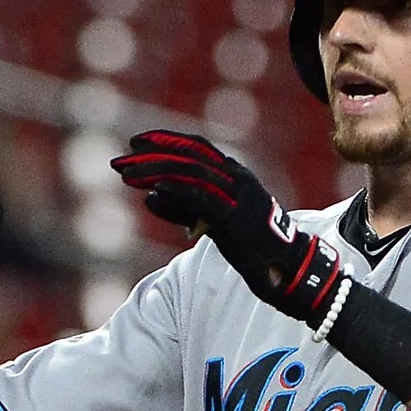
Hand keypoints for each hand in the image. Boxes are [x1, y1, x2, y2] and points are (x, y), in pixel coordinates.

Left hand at [110, 130, 346, 326]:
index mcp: (235, 174)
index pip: (196, 147)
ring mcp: (238, 197)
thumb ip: (183, 209)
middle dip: (152, 156)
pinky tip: (154, 188)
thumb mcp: (214, 222)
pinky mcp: (235, 219)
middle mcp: (237, 178)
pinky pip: (202, 198)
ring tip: (127, 174)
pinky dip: (177, 190)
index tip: (136, 143)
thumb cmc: (254, 247)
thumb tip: (149, 197)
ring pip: (191, 173)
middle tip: (120, 161)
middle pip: (188, 156)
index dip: (165, 141)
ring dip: (156, 171)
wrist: (290, 269)